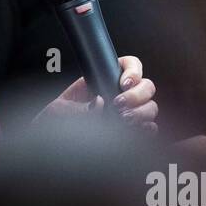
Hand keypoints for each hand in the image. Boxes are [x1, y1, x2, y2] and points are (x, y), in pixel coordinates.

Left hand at [35, 55, 157, 129]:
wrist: (54, 140)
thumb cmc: (57, 119)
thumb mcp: (62, 109)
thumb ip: (79, 108)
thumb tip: (99, 105)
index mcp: (105, 78)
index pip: (130, 65)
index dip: (133, 72)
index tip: (123, 84)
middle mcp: (120, 93)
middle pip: (147, 86)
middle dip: (137, 95)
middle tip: (118, 105)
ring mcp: (129, 111)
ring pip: (150, 107)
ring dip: (142, 113)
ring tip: (124, 120)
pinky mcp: (132, 130)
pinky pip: (150, 128)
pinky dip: (147, 129)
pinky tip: (135, 130)